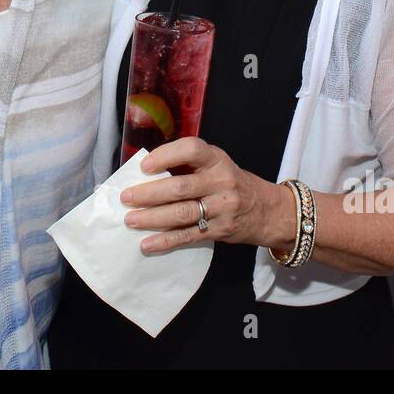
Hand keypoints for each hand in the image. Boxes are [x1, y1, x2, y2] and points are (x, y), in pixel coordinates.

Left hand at [119, 137, 291, 254]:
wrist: (266, 210)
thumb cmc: (230, 182)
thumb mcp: (216, 164)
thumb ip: (188, 165)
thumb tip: (144, 172)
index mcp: (217, 159)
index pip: (191, 150)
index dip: (166, 155)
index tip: (144, 166)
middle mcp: (221, 181)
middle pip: (180, 187)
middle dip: (149, 193)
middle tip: (126, 198)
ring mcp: (222, 208)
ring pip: (182, 214)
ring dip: (152, 218)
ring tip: (131, 220)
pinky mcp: (220, 230)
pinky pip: (188, 236)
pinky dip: (165, 241)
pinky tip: (147, 244)